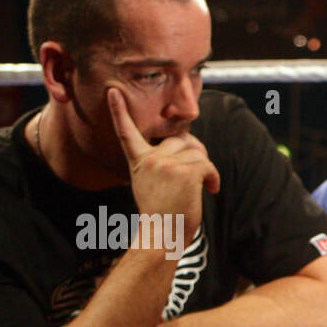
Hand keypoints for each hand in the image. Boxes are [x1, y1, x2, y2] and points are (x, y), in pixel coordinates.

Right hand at [107, 88, 219, 236]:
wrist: (163, 234)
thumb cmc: (162, 213)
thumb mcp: (153, 183)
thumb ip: (163, 163)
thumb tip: (190, 145)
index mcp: (139, 161)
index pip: (127, 133)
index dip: (119, 112)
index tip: (113, 92)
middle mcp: (150, 159)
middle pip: (181, 139)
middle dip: (196, 151)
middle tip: (201, 170)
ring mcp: (167, 164)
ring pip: (197, 153)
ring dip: (206, 168)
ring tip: (204, 185)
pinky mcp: (185, 172)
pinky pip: (207, 164)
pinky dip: (213, 176)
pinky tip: (211, 188)